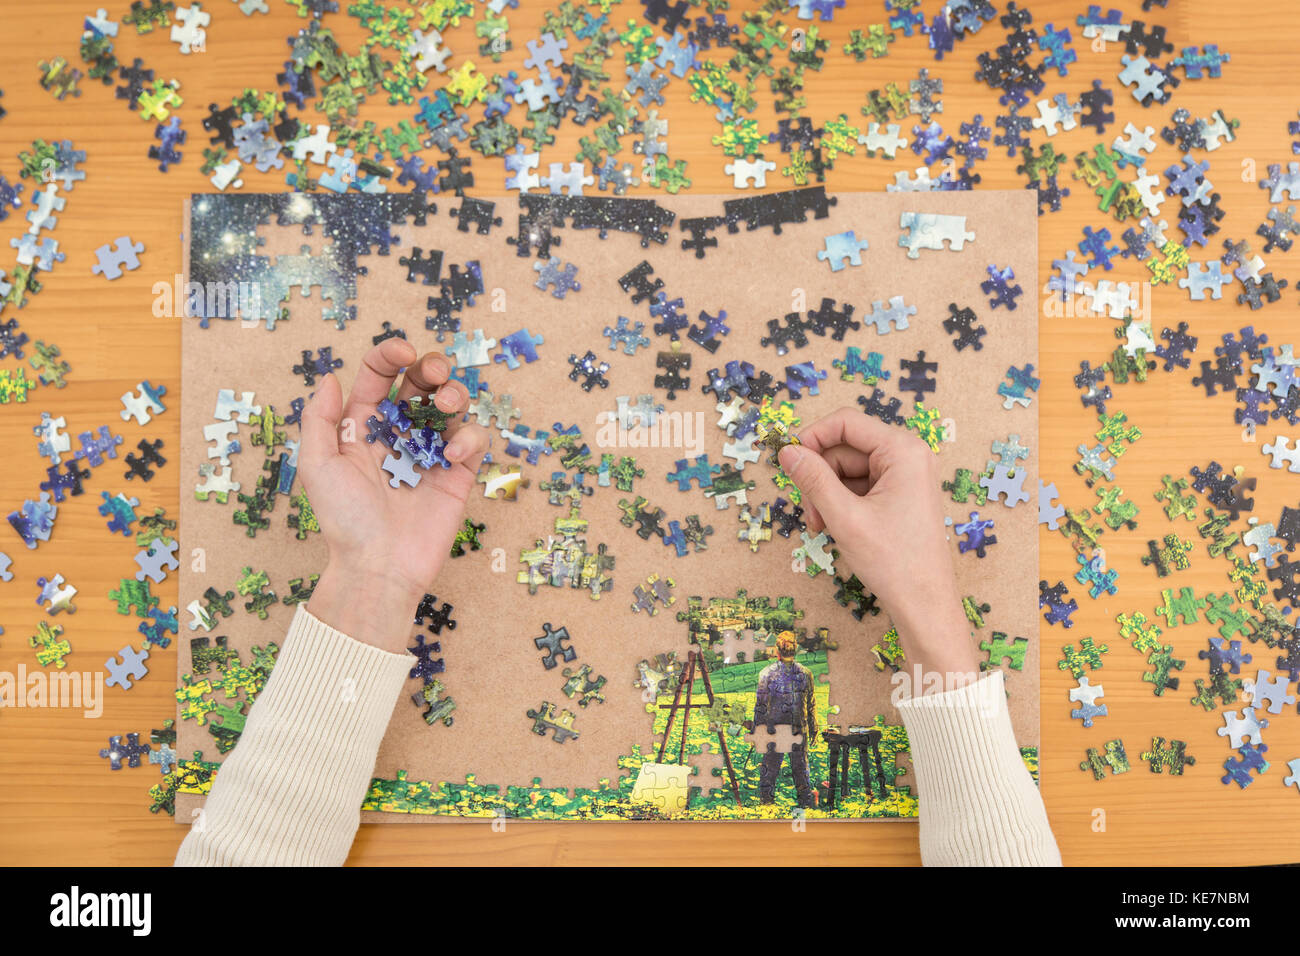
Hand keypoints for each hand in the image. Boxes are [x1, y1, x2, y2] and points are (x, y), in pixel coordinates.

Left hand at [298, 339, 488, 652]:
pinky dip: (468, 438)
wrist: (379, 567)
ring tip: (445, 406)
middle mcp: (399, 433)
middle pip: (421, 382)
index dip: (390, 355)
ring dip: (454, 393)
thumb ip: (319, 420)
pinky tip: (449, 456)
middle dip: (432, 366)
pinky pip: (473, 440)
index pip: (379, 376)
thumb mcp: (318, 467)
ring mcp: (431, 451)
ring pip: (452, 404)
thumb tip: (330, 377)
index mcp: (364, 426)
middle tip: (434, 372)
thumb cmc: (344, 520)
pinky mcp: (459, 474)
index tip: (402, 352)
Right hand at [778, 408, 976, 685]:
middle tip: (811, 514)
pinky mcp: (899, 494)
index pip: (845, 423)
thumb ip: (813, 479)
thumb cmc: (893, 561)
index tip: (788, 462)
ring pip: (847, 469)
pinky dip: (841, 503)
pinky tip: (837, 528)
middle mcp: (907, 455)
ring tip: (824, 527)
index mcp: (903, 451)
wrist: (924, 604)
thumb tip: (787, 451)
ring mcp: (905, 475)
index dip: (811, 438)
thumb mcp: (844, 517)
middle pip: (844, 448)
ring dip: (827, 494)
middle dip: (820, 477)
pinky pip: (859, 485)